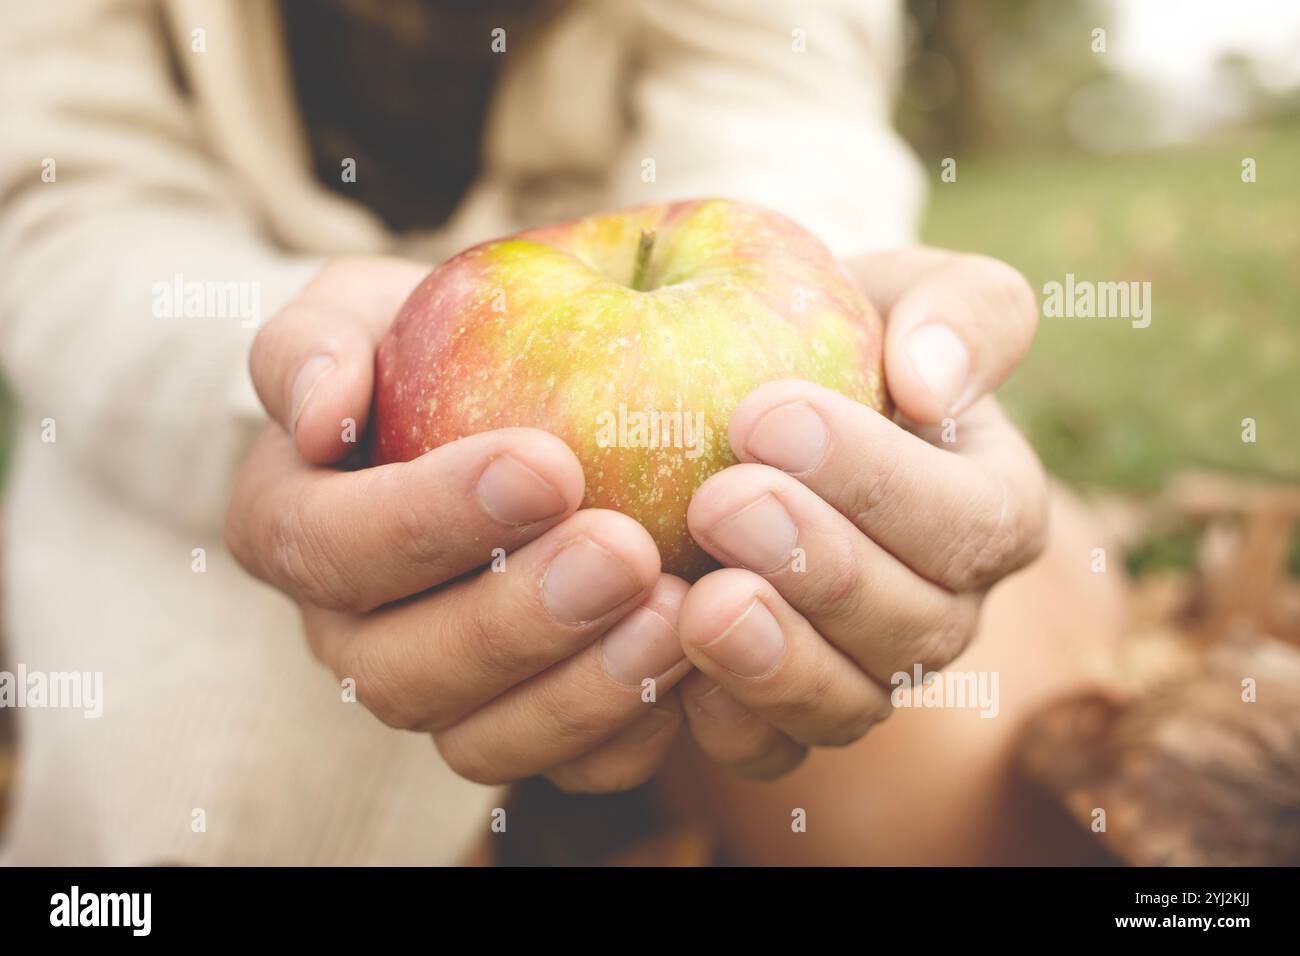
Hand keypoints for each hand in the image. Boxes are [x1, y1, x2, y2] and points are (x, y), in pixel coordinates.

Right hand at [225, 258, 691, 792]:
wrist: (513, 404)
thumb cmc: (431, 345)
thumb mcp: (366, 307)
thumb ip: (317, 340)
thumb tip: (316, 414)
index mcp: (296, 529)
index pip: (324, 544)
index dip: (424, 519)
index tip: (544, 465)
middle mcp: (353, 633)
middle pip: (399, 670)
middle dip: (514, 619)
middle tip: (624, 551)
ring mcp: (442, 695)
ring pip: (480, 742)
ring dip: (579, 691)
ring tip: (675, 614)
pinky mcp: (526, 726)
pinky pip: (567, 770)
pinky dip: (629, 735)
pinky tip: (695, 671)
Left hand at [674, 248, 1047, 777]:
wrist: (739, 398)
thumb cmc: (830, 333)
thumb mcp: (896, 290)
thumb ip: (959, 310)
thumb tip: (933, 381)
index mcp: (991, 506)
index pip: (970, 518)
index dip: (876, 479)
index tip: (764, 413)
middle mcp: (942, 608)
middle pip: (914, 625)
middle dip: (817, 566)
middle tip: (718, 503)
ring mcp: (866, 672)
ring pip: (849, 703)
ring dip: (774, 661)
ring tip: (698, 603)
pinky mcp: (783, 714)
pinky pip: (772, 751)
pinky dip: (726, 723)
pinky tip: (667, 669)